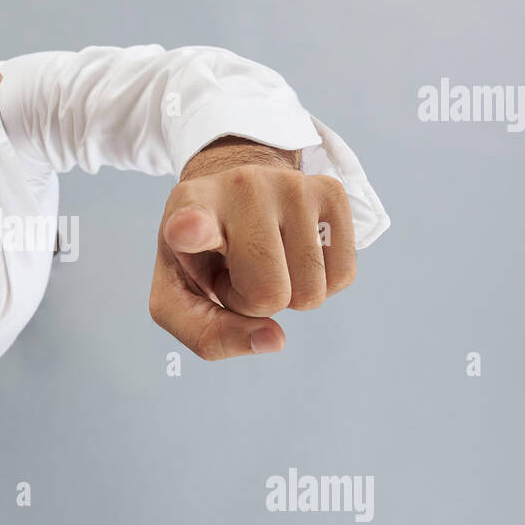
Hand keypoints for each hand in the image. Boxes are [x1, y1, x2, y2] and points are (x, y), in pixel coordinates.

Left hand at [149, 141, 355, 358]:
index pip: (191, 220)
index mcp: (187, 209)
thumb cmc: (200, 257)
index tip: (185, 227)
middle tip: (235, 270)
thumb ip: (209, 335)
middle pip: (268, 294)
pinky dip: (319, 283)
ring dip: (287, 293)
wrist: (230, 198)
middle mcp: (239, 187)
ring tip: (260, 257)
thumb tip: (275, 340)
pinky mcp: (330, 190)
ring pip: (311, 293)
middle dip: (253, 303)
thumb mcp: (180, 300)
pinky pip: (343, 276)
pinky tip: (292, 253)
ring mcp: (290, 184)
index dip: (191, 228)